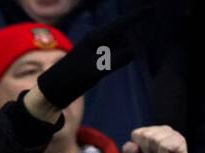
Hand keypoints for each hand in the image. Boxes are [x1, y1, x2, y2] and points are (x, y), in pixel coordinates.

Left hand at [34, 2, 152, 109]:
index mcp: (97, 37)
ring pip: (120, 49)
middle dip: (124, 50)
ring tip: (98, 71)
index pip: (121, 24)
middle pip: (123, 39)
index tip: (151, 9)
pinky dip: (113, 63)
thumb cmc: (71, 77)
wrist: (53, 91)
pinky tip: (99, 72)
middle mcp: (98, 40)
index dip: (137, 17)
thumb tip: (135, 52)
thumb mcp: (95, 70)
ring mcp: (97, 50)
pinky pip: (113, 58)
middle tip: (102, 67)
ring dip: (118, 58)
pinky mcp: (96, 60)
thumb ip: (116, 59)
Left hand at [122, 125, 195, 152]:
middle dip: (147, 151)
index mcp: (147, 133)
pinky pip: (165, 145)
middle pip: (145, 135)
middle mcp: (160, 130)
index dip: (137, 148)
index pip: (136, 134)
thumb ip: (129, 152)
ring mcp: (171, 134)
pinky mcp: (180, 140)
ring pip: (155, 139)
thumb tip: (134, 146)